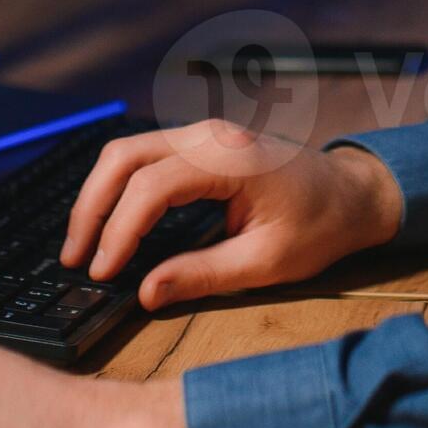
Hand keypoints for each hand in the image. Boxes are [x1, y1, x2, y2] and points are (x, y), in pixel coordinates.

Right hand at [61, 120, 405, 307]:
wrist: (352, 193)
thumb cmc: (320, 226)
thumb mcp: (267, 264)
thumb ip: (203, 276)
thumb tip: (145, 293)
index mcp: (229, 159)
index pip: (151, 187)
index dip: (119, 231)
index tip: (102, 272)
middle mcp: (210, 136)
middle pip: (124, 156)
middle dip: (90, 207)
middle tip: (74, 258)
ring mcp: (203, 134)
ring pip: (126, 151)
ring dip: (98, 195)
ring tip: (83, 245)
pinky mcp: (200, 143)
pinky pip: (143, 156)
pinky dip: (117, 187)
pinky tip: (110, 223)